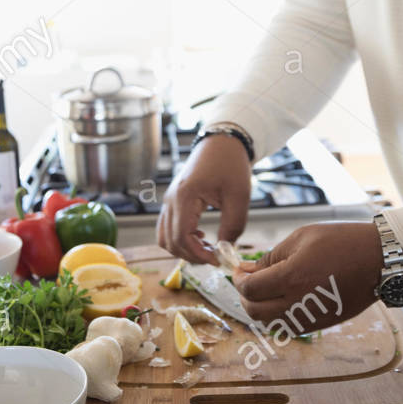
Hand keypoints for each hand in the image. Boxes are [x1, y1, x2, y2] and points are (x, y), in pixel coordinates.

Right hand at [157, 133, 251, 264]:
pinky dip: (179, 239)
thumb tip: (225, 250)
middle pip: (170, 241)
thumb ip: (233, 226)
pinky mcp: (172, 201)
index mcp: (185, 196)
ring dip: (183, 249)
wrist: (222, 143)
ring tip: (207, 247)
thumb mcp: (239, 196)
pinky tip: (200, 235)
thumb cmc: (231, 165)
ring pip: (164, 237)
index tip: (217, 259)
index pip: (181, 236)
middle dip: (192, 255)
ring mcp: (168, 200)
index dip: (198, 254)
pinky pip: (166, 228)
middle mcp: (171, 199)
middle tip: (215, 256)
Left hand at [232, 221, 382, 331]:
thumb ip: (270, 258)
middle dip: (245, 296)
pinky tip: (283, 299)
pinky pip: (288, 328)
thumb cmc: (341, 242)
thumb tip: (247, 271)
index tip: (239, 270)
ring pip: (269, 324)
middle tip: (248, 280)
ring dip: (261, 308)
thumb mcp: (300, 238)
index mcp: (291, 278)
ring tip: (266, 290)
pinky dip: (278, 317)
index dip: (238, 280)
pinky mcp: (321, 324)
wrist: (377, 260)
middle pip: (254, 311)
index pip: (249, 289)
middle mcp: (298, 303)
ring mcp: (310, 317)